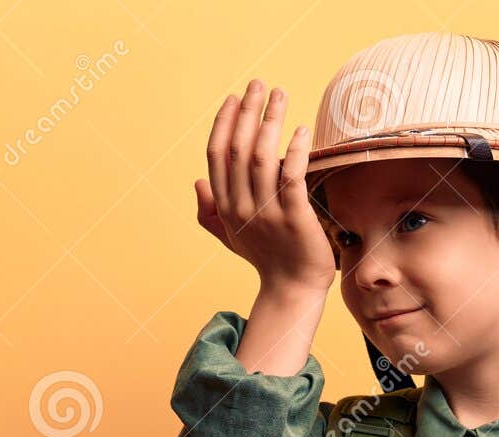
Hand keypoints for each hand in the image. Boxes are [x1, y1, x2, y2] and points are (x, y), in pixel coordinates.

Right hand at [198, 78, 334, 294]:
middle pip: (238, 148)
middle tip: (259, 84)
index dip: (224, 123)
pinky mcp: (294, 218)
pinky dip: (295, 150)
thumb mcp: (231, 236)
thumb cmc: (266, 260)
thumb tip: (198, 182)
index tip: (234, 98)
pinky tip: (301, 130)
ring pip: (262, 156)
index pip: (218, 155)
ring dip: (270, 120)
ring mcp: (267, 212)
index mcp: (225, 206)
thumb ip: (210, 212)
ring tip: (280, 95)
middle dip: (247, 111)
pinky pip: (291, 176)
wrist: (292, 289)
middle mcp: (241, 207)